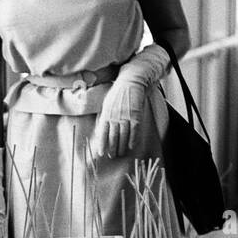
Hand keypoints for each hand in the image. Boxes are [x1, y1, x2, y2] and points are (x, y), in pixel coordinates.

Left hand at [91, 45, 169, 159]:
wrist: (130, 81)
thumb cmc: (117, 92)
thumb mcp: (106, 103)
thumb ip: (104, 116)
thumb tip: (102, 128)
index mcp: (106, 113)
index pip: (103, 133)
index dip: (102, 144)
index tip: (102, 153)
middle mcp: (115, 116)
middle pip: (113, 137)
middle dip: (112, 148)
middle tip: (112, 156)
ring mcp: (126, 116)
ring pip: (123, 135)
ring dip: (122, 147)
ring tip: (121, 154)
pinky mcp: (136, 114)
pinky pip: (134, 130)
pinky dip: (132, 139)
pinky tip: (131, 147)